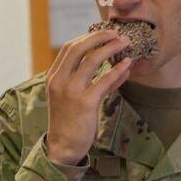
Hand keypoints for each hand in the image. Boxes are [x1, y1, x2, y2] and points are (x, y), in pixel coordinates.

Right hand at [44, 29, 134, 164]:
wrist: (63, 147)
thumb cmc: (69, 122)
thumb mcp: (73, 97)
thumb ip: (91, 80)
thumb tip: (116, 66)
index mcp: (53, 77)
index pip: (68, 48)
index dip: (86, 37)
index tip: (103, 34)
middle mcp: (59, 81)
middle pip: (78, 48)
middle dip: (99, 37)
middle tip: (116, 34)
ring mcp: (71, 92)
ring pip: (92, 60)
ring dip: (111, 48)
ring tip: (125, 43)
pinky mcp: (85, 103)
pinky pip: (104, 81)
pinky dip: (117, 70)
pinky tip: (127, 65)